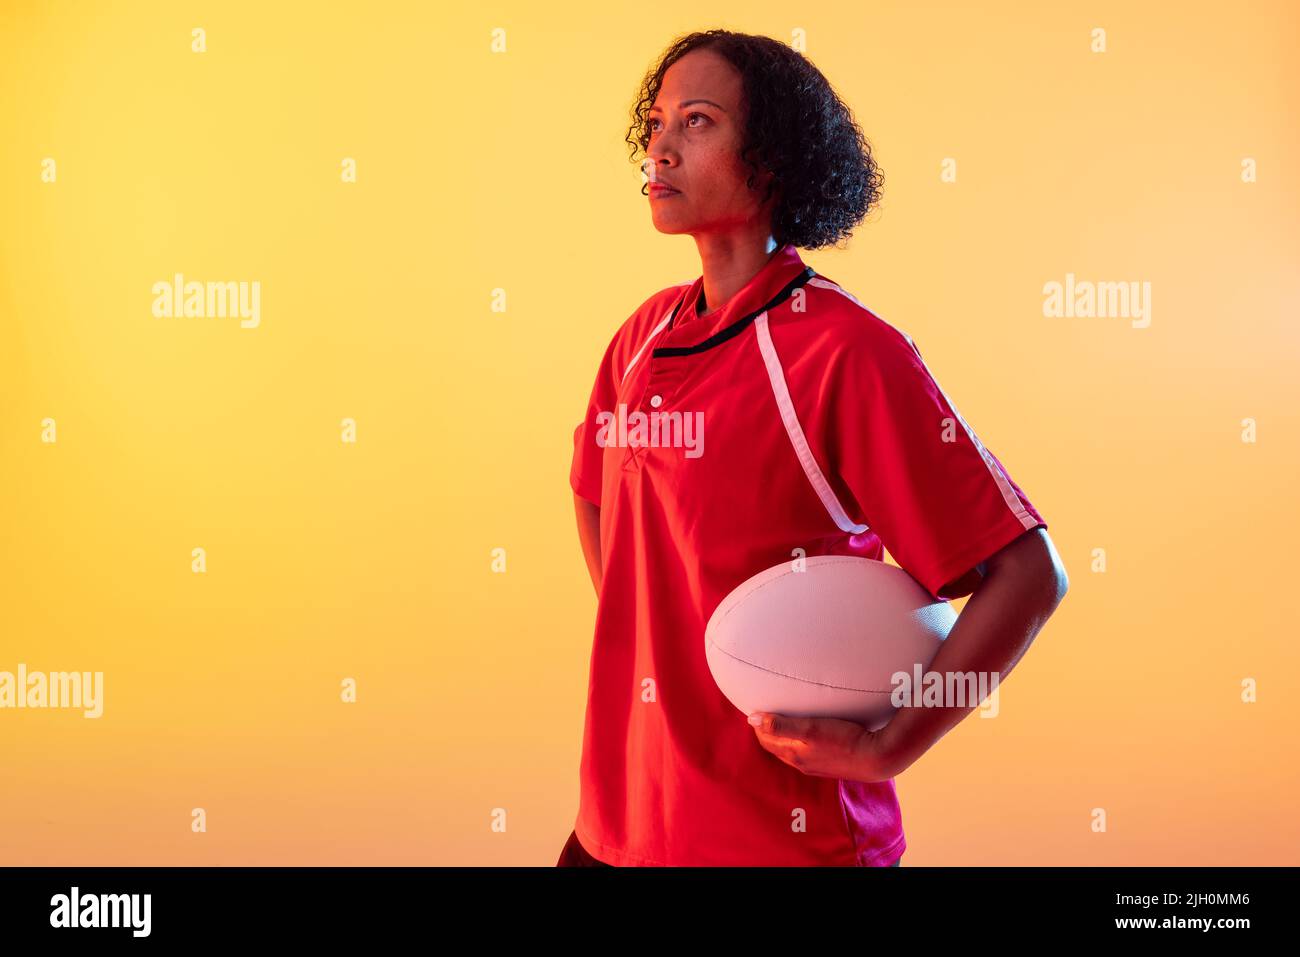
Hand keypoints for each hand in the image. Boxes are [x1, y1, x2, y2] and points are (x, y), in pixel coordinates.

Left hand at [747, 712, 898, 782]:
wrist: (878, 758)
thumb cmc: (844, 740)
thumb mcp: (809, 729)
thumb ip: (780, 725)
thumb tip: (752, 719)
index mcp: (794, 755)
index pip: (766, 740)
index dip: (759, 724)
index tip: (757, 707)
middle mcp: (802, 763)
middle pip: (777, 746)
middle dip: (769, 731)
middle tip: (767, 711)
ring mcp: (817, 766)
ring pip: (792, 750)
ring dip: (785, 736)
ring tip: (785, 719)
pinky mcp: (832, 763)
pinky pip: (808, 752)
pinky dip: (802, 741)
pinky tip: (811, 733)